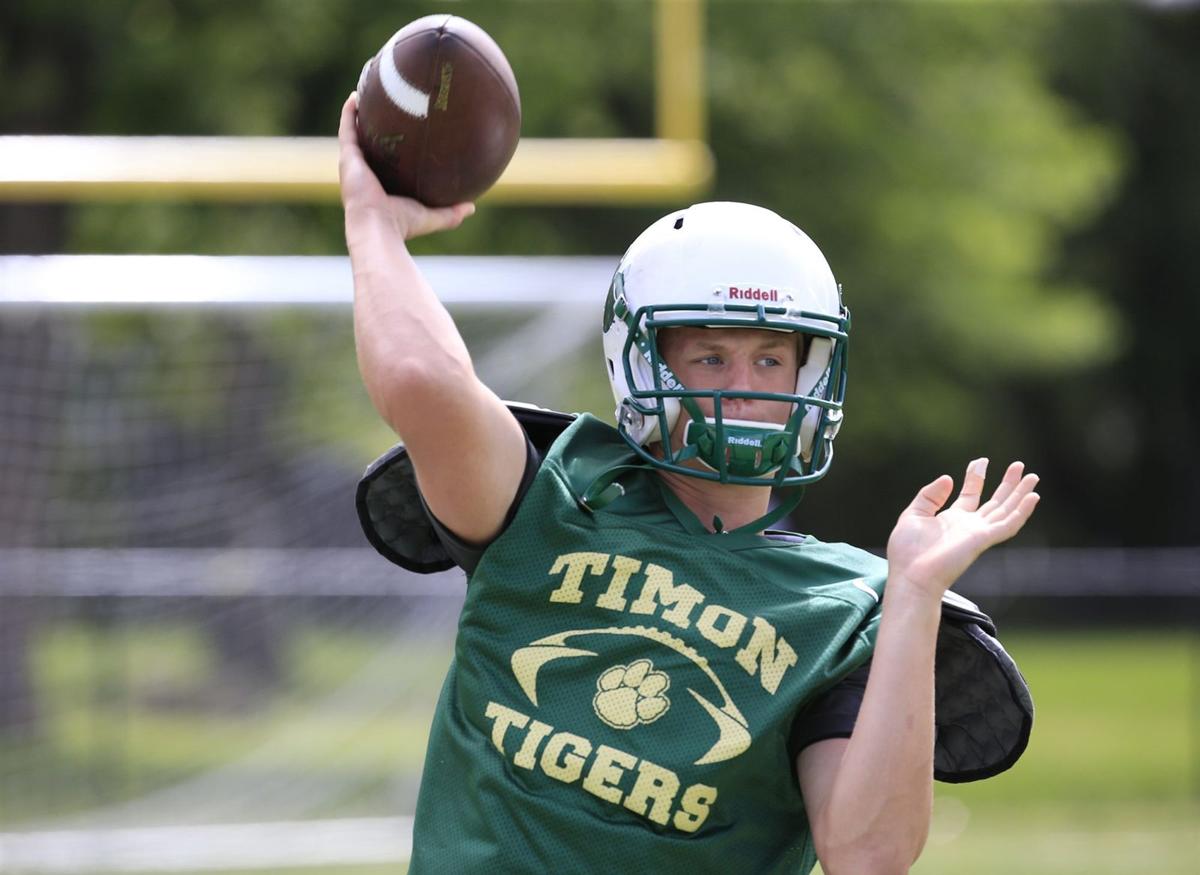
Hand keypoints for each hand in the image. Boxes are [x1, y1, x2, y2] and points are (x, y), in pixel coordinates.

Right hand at [337, 92, 474, 238]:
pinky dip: (349, 112)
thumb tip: (472, 207)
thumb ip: (451, 212)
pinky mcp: (347, 157)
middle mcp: (364, 173)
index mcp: (380, 185)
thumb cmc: (403, 224)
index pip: (385, 162)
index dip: (389, 149)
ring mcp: (353, 164)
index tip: (402, 133)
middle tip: (385, 108)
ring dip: (358, 114)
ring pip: (354, 132)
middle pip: (368, 144)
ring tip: (366, 94)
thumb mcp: (431, 216)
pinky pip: (347, 129)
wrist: (379, 226)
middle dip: (373, 127)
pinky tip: (356, 95)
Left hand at [886, 458, 1039, 598]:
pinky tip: (1032, 497)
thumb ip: (930, 496)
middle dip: (1007, 484)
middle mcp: (969, 526)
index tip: (981, 461)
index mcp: (952, 520)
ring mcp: (978, 533)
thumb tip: (949, 478)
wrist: (912, 576)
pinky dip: (1022, 511)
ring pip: (1006, 511)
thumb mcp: (913, 515)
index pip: (970, 495)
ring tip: (1032, 477)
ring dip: (1020, 494)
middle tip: (1018, 465)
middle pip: (994, 502)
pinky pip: (1008, 524)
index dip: (976, 477)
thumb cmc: (907, 551)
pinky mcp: (983, 540)